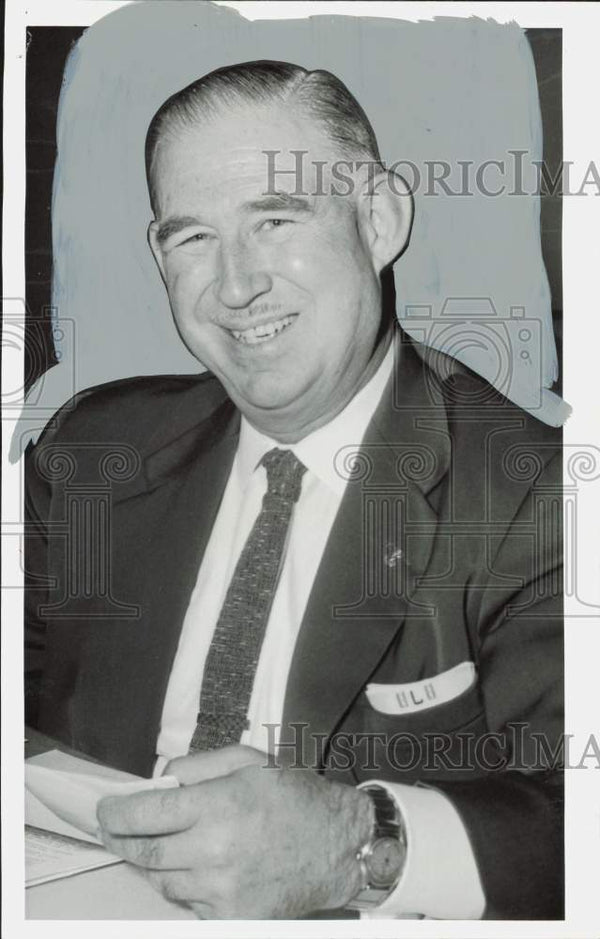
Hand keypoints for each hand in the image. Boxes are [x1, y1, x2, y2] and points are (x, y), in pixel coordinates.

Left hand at [96, 745, 372, 918]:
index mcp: (219, 805)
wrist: (338, 844)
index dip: (117, 813)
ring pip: (164, 881)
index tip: (106, 811)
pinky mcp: (233, 916)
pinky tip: (199, 869)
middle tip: (114, 832)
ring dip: (156, 864)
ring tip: (164, 847)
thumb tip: (159, 780)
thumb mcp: (249, 761)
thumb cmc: (294, 796)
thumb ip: (199, 765)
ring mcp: (222, 890)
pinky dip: (186, 886)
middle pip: (146, 853)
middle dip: (122, 841)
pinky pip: (190, 904)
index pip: (146, 814)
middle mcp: (215, 851)